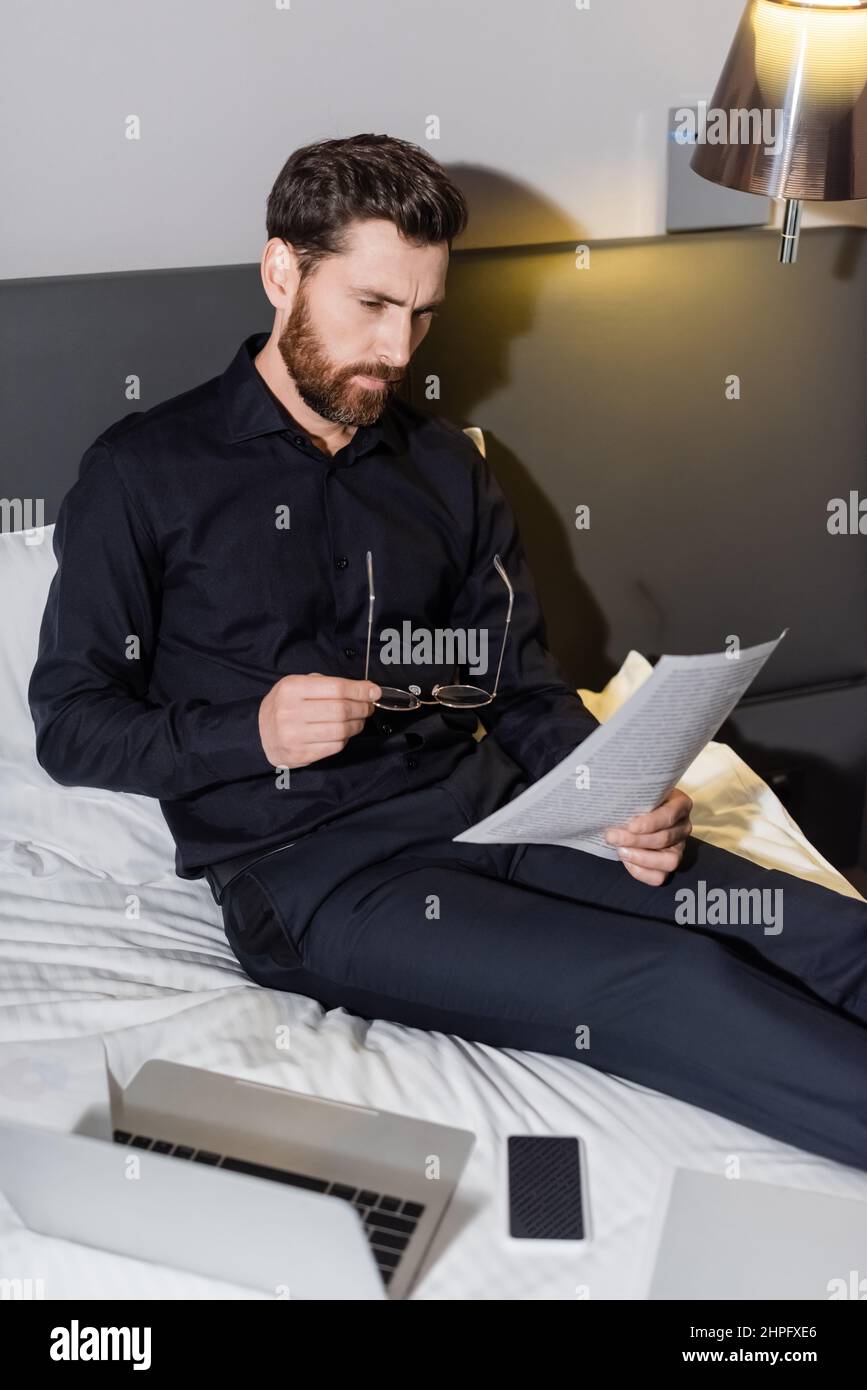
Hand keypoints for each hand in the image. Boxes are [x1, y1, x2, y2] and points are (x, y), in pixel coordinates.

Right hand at [259, 673, 381, 768]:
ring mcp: (294, 736)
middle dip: (362, 708)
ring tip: (358, 720)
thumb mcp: (299, 685)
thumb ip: (329, 684)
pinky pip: (335, 746)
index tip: (374, 692)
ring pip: (341, 731)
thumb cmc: (286, 705)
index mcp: (292, 688)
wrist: (259, 733)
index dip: (360, 691)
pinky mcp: (300, 754)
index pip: (336, 688)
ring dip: (357, 725)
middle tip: (368, 707)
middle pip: (341, 710)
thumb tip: (367, 690)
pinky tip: (343, 733)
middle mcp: (291, 712)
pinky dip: (345, 739)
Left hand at [603, 787, 692, 886]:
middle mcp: (684, 826)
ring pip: (669, 861)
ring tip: (621, 850)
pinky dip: (641, 871)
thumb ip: (631, 796)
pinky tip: (626, 861)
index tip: (630, 826)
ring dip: (641, 858)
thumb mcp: (639, 792)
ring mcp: (680, 847)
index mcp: (680, 804)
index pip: (669, 816)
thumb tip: (610, 801)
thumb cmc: (639, 799)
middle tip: (612, 837)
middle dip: (635, 840)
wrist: (637, 811)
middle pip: (664, 839)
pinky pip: (660, 876)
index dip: (650, 823)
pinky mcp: (670, 863)